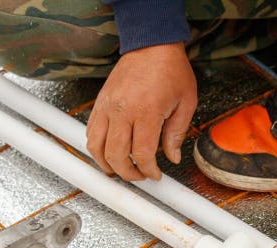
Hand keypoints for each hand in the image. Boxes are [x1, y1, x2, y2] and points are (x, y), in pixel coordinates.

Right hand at [86, 42, 196, 180]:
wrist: (152, 44)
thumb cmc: (171, 70)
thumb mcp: (186, 103)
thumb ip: (177, 134)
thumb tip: (172, 157)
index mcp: (147, 111)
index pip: (142, 154)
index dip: (148, 171)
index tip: (155, 175)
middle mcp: (123, 110)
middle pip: (115, 155)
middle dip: (127, 173)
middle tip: (139, 175)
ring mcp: (107, 106)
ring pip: (96, 146)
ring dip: (107, 164)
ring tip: (120, 169)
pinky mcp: (99, 103)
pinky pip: (91, 131)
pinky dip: (97, 147)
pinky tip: (109, 152)